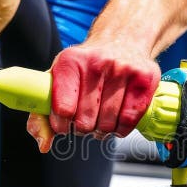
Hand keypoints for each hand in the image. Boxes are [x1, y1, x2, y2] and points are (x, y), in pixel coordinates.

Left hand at [27, 42, 160, 152]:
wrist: (122, 41)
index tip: (64, 122)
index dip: (61, 124)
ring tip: (100, 121)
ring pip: (108, 124)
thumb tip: (44, 145)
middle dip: (83, 128)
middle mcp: (98, 63)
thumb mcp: (58, 81)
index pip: (63, 109)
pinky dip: (120, 129)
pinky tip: (116, 121)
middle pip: (86, 121)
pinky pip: (129, 121)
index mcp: (70, 61)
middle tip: (85, 121)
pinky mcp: (145, 79)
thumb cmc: (86, 69)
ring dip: (102, 131)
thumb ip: (42, 115)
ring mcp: (124, 70)